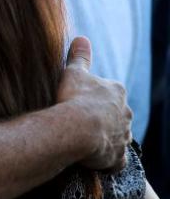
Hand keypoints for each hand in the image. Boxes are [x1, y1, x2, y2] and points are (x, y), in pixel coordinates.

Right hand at [56, 36, 129, 170]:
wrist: (76, 128)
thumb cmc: (74, 97)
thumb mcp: (73, 72)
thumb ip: (79, 57)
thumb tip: (82, 38)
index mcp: (116, 92)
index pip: (111, 92)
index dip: (95, 96)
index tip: (80, 99)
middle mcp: (126, 114)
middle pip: (116, 115)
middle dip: (103, 117)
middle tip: (80, 119)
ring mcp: (123, 137)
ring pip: (117, 136)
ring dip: (105, 137)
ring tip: (84, 139)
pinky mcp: (118, 157)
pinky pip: (115, 159)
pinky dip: (107, 159)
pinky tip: (93, 158)